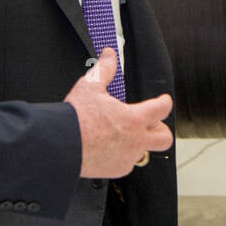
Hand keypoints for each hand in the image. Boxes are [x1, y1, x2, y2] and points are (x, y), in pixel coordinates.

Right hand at [66, 48, 172, 178]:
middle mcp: (136, 140)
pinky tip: (109, 148)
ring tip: (123, 135)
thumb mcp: (90, 86)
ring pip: (144, 152)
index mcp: (134, 119)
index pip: (162, 108)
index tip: (162, 101)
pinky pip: (126, 164)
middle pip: (164, 138)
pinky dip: (122, 156)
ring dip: (138, 143)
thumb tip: (110, 54)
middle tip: (149, 123)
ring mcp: (127, 157)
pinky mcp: (116, 170)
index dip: (164, 102)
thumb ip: (105, 69)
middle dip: (160, 129)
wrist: (60, 146)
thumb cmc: (75, 118)